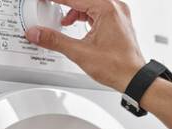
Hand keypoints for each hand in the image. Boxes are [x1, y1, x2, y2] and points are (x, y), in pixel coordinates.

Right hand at [25, 0, 146, 91]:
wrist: (134, 79)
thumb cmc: (118, 67)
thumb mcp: (80, 53)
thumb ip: (55, 40)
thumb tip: (37, 33)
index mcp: (107, 9)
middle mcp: (115, 8)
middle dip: (65, 4)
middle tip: (51, 6)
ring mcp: (119, 14)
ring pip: (91, 4)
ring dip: (75, 11)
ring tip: (64, 23)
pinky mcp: (119, 22)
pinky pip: (99, 11)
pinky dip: (86, 16)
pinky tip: (78, 26)